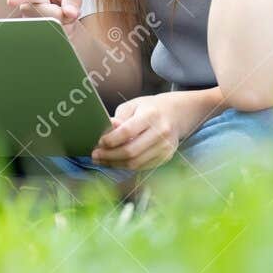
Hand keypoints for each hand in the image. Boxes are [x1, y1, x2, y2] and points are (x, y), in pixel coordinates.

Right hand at [7, 0, 82, 35]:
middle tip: (61, 10)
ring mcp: (28, 26)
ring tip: (59, 20)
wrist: (61, 16)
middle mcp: (27, 9)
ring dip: (63, 26)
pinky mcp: (33, 39)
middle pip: (52, 15)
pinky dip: (61, 36)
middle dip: (63, 14)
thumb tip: (70, 12)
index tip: (11, 1)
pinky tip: (56, 30)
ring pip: (53, 30)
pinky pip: (53, 41)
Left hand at [90, 91, 208, 170]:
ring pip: (136, 163)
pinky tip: (115, 162)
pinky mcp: (166, 157)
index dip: (111, 140)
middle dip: (109, 156)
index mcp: (151, 115)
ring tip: (102, 161)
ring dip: (115, 164)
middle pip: (131, 151)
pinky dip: (126, 166)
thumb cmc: (150, 108)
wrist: (177, 113)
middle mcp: (161, 132)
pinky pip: (142, 166)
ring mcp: (165, 147)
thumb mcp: (133, 105)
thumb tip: (106, 132)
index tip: (99, 142)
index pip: (128, 132)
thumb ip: (119, 119)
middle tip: (95, 156)